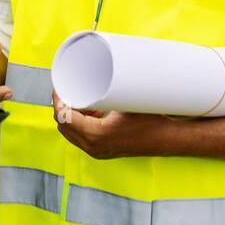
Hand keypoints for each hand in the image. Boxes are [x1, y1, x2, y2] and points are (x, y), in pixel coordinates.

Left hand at [51, 91, 168, 159]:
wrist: (165, 138)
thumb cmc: (149, 119)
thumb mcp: (124, 100)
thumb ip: (103, 91)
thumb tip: (91, 73)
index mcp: (96, 135)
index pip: (64, 117)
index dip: (58, 100)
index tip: (60, 88)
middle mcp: (93, 147)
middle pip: (63, 125)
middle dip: (63, 107)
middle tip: (69, 90)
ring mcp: (97, 151)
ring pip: (70, 133)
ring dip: (72, 116)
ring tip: (84, 101)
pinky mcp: (101, 151)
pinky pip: (81, 138)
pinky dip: (80, 124)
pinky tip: (94, 113)